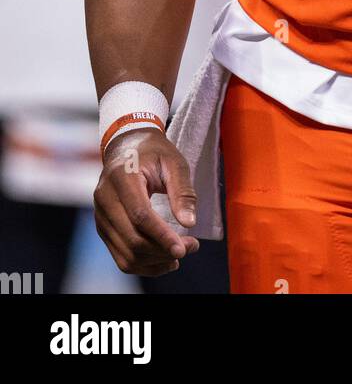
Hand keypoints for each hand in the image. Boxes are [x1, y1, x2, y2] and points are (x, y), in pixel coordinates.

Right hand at [93, 127, 199, 276]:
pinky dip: (144, 264)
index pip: (140, 215)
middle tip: (190, 247)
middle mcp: (105, 198)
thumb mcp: (174, 161)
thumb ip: (182, 190)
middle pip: (132, 238)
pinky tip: (164, 260)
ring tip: (181, 253)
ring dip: (155, 261)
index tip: (183, 248)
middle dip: (163, 250)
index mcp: (122, 176)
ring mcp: (100, 215)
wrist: (127, 146)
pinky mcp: (103, 227)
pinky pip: (121, 255)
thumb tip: (189, 223)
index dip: (161, 235)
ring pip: (126, 252)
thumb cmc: (154, 152)